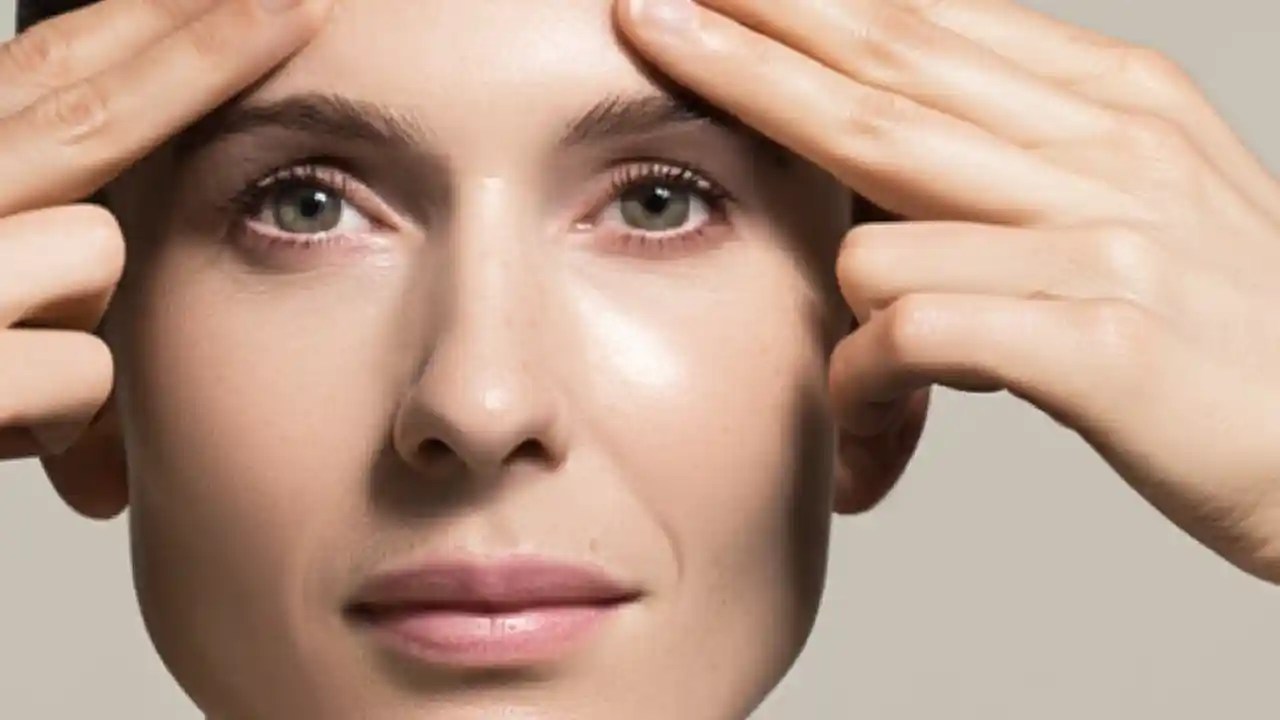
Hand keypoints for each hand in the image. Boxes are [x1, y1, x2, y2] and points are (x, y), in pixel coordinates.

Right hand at [0, 0, 331, 515]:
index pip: (45, 69)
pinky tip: (11, 430)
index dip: (152, 25)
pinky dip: (70, 413)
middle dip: (209, 54)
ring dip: (90, 316)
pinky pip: (82, 368)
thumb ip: (23, 201)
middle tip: (305, 2)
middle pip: (88, 112)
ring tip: (21, 373)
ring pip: (94, 250)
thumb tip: (118, 209)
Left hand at [617, 0, 1279, 582]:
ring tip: (856, 363)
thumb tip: (899, 119)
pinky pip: (921, 333)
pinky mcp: (1109, 346)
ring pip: (881, 218)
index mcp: (1114, 99)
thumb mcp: (1144, 193)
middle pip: (882, 78)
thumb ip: (1030, 143)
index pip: (928, 23)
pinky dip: (867, 375)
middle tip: (647, 8)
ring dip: (832, 298)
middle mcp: (1108, 150)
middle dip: (749, 42)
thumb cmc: (1229, 327)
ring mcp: (1110, 242)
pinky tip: (874, 404)